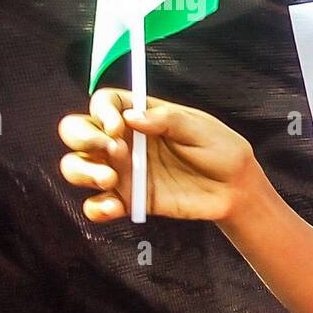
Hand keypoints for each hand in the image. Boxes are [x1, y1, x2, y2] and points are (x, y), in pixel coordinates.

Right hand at [57, 88, 257, 222]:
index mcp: (142, 117)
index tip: (118, 126)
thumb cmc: (221, 151)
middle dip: (82, 137)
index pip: (105, 103)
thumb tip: (132, 117)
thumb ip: (168, 120)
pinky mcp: (128, 201)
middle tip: (112, 150)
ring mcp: (122, 171)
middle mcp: (124, 141)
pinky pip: (97, 206)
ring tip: (110, 179)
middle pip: (77, 131)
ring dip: (82, 171)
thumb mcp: (201, 128)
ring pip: (77, 167)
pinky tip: (113, 207)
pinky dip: (96, 208)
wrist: (236, 189)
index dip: (102, 111)